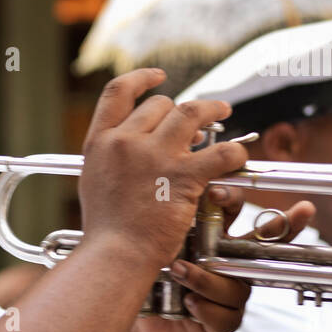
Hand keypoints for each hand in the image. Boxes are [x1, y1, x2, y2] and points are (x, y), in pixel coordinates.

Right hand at [81, 69, 247, 267]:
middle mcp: (125, 142)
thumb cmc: (106, 228)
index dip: (141, 78)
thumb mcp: (94, 181)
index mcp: (100, 142)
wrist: (115, 255)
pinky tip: (237, 156)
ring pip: (191, 113)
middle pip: (159, 105)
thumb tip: (131, 141)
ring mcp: (154, 157)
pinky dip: (234, 152)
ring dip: (211, 109)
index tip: (158, 77)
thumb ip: (110, 155)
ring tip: (223, 110)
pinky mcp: (182, 177)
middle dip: (179, 111)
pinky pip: (220, 153)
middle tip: (194, 125)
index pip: (117, 92)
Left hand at [129, 196, 315, 331]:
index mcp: (213, 239)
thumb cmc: (150, 278)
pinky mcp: (222, 321)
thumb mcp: (157, 247)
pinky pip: (224, 315)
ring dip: (206, 278)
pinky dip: (204, 308)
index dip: (232, 199)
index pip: (233, 212)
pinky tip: (188, 303)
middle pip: (264, 244)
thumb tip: (160, 191)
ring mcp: (230, 294)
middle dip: (285, 225)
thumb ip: (165, 223)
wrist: (139, 319)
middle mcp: (229, 264)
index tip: (216, 191)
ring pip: (236, 284)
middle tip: (302, 208)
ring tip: (179, 271)